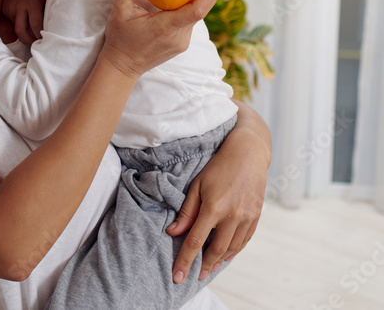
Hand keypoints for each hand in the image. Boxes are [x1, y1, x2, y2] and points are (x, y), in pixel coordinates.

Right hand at [1, 0, 45, 44]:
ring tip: (29, 30)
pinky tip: (21, 15)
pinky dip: (16, 22)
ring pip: (16, 26)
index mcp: (32, 4)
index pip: (36, 26)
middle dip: (27, 41)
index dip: (40, 36)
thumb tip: (50, 26)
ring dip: (23, 30)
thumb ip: (43, 10)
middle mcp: (19, 7)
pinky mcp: (3, 9)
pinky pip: (11, 20)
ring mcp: (9, 8)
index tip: (44, 40)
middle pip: (21, 32)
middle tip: (34, 45)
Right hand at [101, 0, 223, 77]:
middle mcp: (180, 36)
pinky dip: (193, 5)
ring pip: (198, 15)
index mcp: (166, 28)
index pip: (197, 10)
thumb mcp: (119, 9)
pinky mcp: (182, 43)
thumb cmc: (119, 38)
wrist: (122, 66)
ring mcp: (183, 41)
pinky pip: (190, 20)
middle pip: (203, 10)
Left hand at [168, 102, 269, 282]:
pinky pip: (245, 240)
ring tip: (209, 268)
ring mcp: (247, 217)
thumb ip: (187, 212)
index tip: (178, 276)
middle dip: (204, 265)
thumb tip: (174, 233)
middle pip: (216, 249)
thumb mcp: (197, 185)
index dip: (185, 260)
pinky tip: (226, 255)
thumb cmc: (218, 167)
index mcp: (214, 207)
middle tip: (194, 276)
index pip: (196, 240)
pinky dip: (234, 251)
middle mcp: (233, 216)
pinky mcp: (256, 217)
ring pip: (232, 248)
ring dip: (220, 261)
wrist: (248, 154)